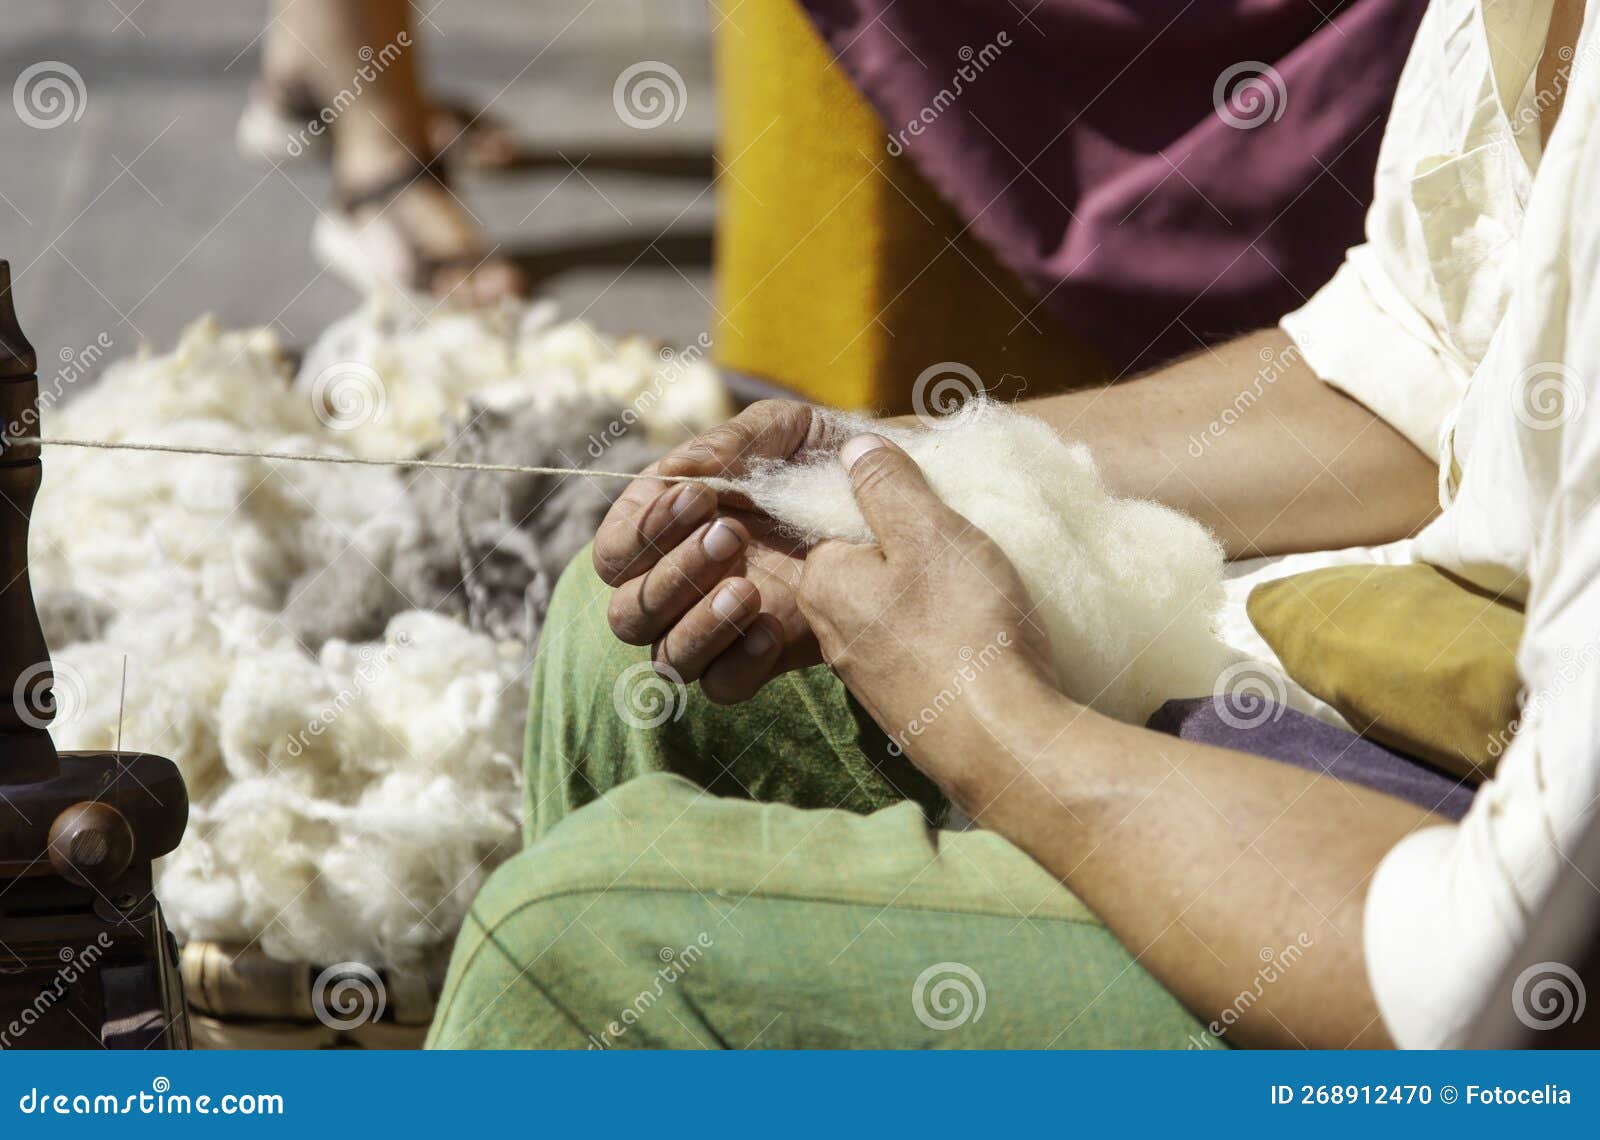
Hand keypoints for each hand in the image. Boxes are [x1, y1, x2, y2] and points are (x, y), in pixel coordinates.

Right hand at [592, 399, 827, 702]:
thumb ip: (731, 443)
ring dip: (698, 626)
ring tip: (748, 589)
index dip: (640, 533)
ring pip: (667, 657)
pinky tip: (773, 628)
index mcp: (666, 527)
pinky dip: (739, 663)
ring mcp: (718, 624)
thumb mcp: (782, 429)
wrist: (892, 494)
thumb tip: (676, 471)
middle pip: (629, 614)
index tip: (698, 498)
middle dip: (671, 577)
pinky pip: (723, 685)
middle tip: (732, 534)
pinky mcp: (762, 654)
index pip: (614, 551)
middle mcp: (680, 581)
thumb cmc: (824, 452)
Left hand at [796, 435, 1058, 804]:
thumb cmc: (964, 626)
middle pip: (866, 566)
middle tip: (964, 550)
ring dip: (931, 596)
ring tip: (979, 593)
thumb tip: (852, 448)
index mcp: (823, 583)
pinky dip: (944, 636)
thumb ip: (887, 485)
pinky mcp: (903, 704)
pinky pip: (917, 648)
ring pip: (893, 608)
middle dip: (910, 552)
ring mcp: (865, 675)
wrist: (1003, 740)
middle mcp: (829, 633)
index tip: (935, 509)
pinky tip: (980, 636)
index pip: (838, 521)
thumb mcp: (929, 532)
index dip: (888, 505)